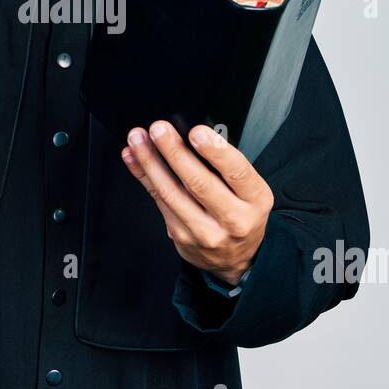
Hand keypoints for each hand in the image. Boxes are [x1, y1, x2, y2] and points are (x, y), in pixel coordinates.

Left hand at [121, 121, 272, 285]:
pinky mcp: (181, 237)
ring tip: (138, 140)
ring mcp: (204, 232)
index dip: (215, 151)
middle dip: (175, 152)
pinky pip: (158, 201)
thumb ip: (226, 167)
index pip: (237, 172)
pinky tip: (133, 158)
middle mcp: (232, 219)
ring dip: (150, 162)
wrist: (236, 259)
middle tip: (159, 129)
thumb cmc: (242, 214)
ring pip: (171, 193)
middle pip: (199, 182)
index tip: (196, 132)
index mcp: (254, 200)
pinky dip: (143, 176)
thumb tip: (190, 136)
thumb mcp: (250, 191)